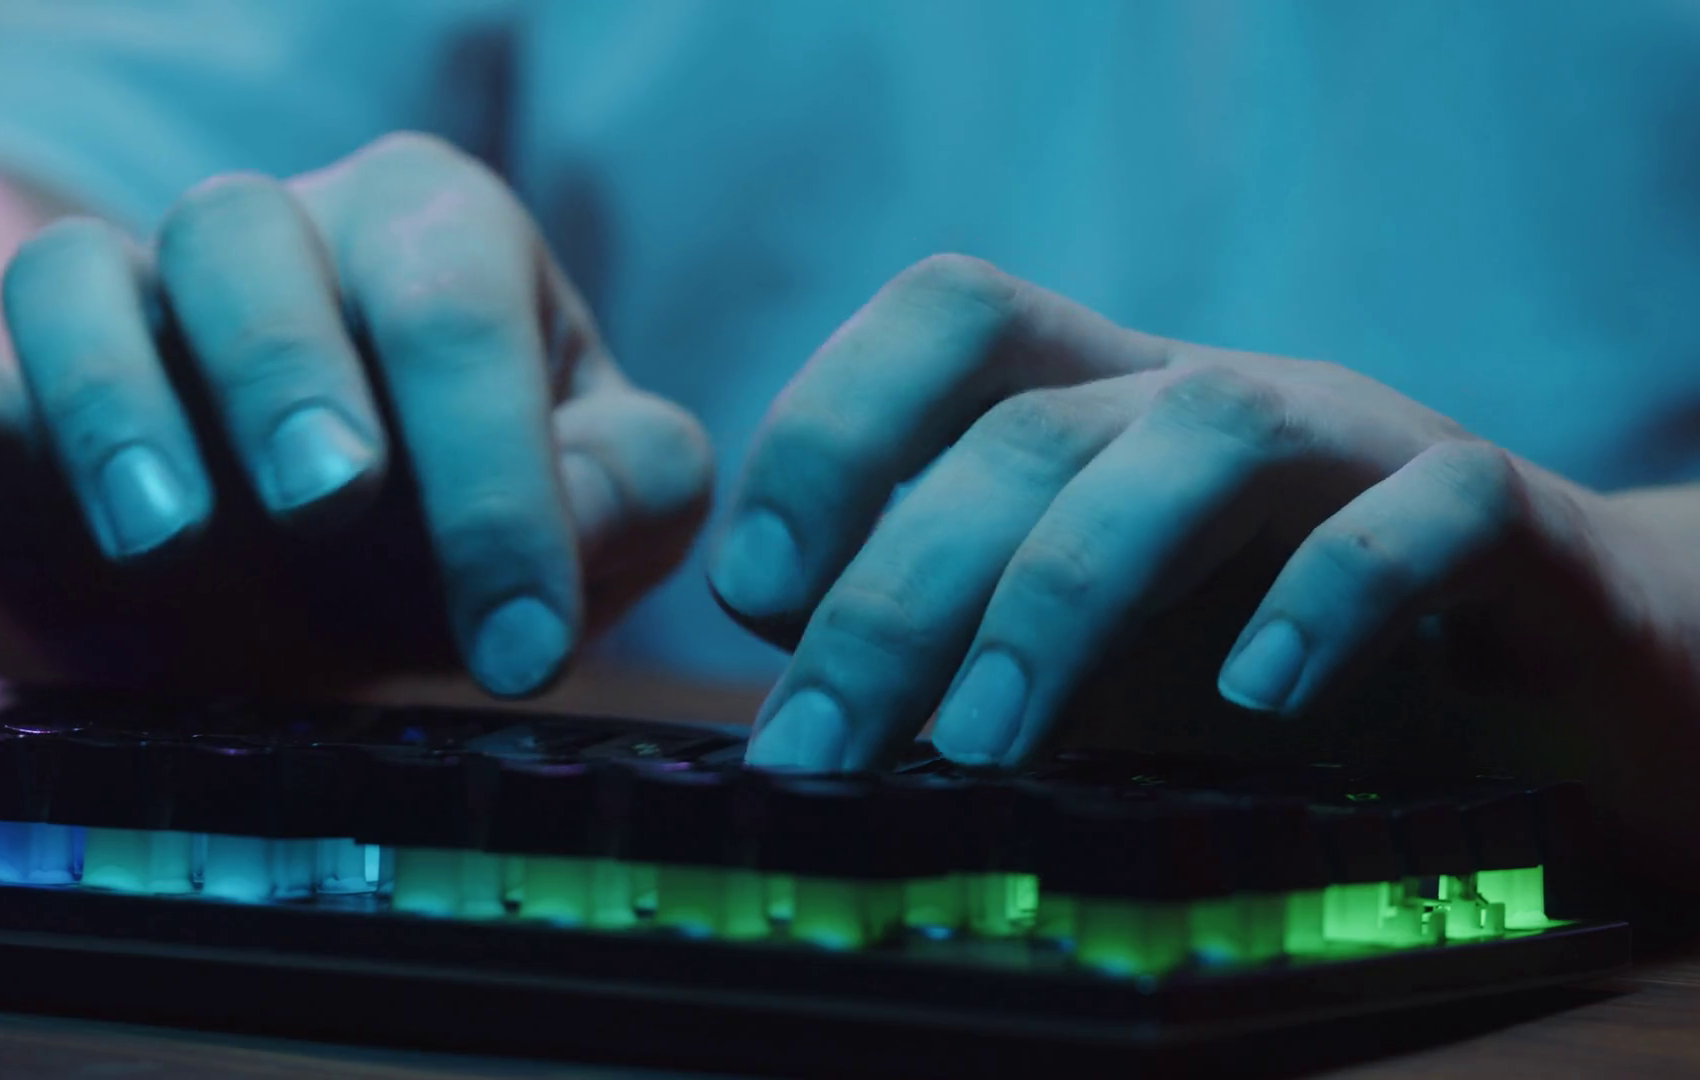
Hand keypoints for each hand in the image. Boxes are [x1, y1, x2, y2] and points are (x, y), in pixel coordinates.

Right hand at [0, 134, 710, 693]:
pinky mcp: (5, 415)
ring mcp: (126, 321)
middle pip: (240, 236)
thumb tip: (563, 521)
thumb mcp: (606, 502)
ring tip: (168, 535)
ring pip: (70, 278)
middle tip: (328, 508)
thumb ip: (626, 487)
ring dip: (111, 400)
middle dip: (284, 367)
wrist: (343, 586)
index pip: (456, 311)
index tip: (523, 644)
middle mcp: (272, 249)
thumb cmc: (484, 521)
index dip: (495, 475)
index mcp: (433, 239)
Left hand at [717, 255, 1672, 773]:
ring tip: (988, 742)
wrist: (1543, 678)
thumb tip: (806, 697)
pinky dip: (1334, 592)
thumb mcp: (1094, 660)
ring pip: (1209, 436)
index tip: (751, 590)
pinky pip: (1429, 512)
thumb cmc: (1279, 664)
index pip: (951, 323)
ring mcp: (1360, 446)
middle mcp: (1211, 399)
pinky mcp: (1507, 521)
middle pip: (1036, 425)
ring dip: (1072, 590)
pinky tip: (1257, 695)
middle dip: (903, 586)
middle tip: (819, 748)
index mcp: (1102, 407)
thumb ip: (969, 658)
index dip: (832, 428)